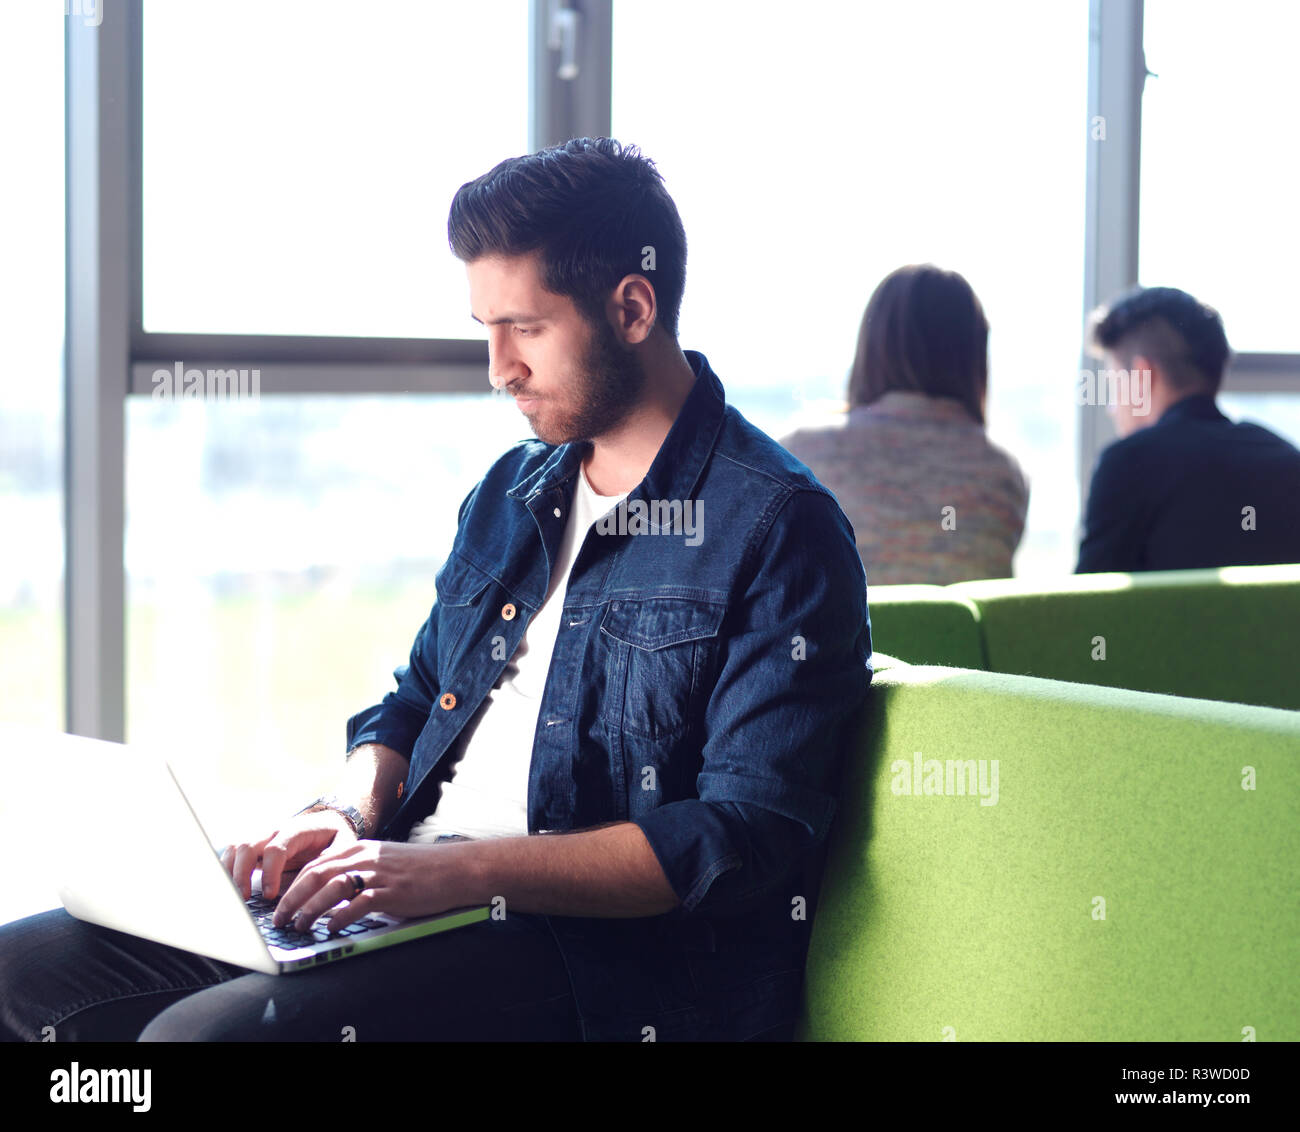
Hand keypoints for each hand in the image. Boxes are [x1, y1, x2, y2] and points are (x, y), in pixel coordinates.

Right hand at [221, 808, 358, 900]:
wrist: (328, 822)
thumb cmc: (335, 836)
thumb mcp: (344, 844)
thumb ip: (333, 859)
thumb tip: (320, 879)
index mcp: (297, 830)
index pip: (276, 848)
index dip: (270, 872)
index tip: (269, 895)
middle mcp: (275, 831)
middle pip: (248, 845)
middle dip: (242, 872)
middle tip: (244, 898)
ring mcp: (262, 838)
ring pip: (235, 847)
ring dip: (229, 871)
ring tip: (233, 896)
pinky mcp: (256, 848)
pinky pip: (233, 854)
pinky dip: (226, 869)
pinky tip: (228, 888)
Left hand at [271, 839, 471, 932]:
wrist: (452, 869)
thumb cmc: (417, 869)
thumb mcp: (381, 862)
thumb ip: (356, 871)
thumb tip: (326, 893)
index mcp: (359, 849)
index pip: (314, 865)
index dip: (291, 886)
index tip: (279, 905)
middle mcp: (365, 858)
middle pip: (315, 875)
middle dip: (291, 899)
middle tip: (279, 920)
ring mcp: (378, 874)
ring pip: (331, 887)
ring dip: (310, 909)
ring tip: (300, 926)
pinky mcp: (392, 892)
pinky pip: (359, 903)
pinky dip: (341, 917)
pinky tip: (332, 928)